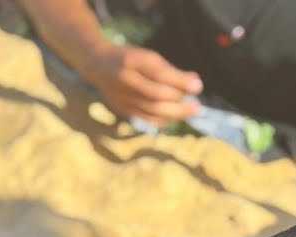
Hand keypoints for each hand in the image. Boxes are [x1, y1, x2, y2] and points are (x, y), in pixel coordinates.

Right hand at [85, 45, 203, 126]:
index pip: (159, 74)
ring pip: (152, 110)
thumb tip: (196, 85)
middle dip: (179, 102)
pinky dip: (164, 120)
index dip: (180, 82)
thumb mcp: (148, 57)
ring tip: (191, 110)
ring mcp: (121, 96)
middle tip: (197, 106)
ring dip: (175, 113)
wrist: (97, 64)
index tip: (198, 87)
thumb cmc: (131, 59)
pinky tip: (175, 117)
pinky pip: (146, 118)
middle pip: (156, 96)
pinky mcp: (122, 109)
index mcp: (132, 61)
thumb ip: (170, 71)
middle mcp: (125, 80)